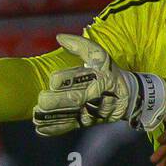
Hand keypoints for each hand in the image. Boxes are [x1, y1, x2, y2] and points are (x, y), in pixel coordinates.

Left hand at [33, 35, 165, 135]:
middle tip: (42, 100)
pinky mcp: (88, 122)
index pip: (83, 76)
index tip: (53, 81)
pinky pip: (71, 126)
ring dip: (53, 117)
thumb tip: (59, 37)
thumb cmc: (107, 73)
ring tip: (37, 115)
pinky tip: (40, 128)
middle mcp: (97, 95)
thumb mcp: (99, 57)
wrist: (128, 97)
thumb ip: (80, 46)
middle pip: (76, 99)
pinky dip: (55, 128)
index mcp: (100, 75)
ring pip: (72, 115)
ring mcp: (93, 111)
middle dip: (58, 101)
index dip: (66, 79)